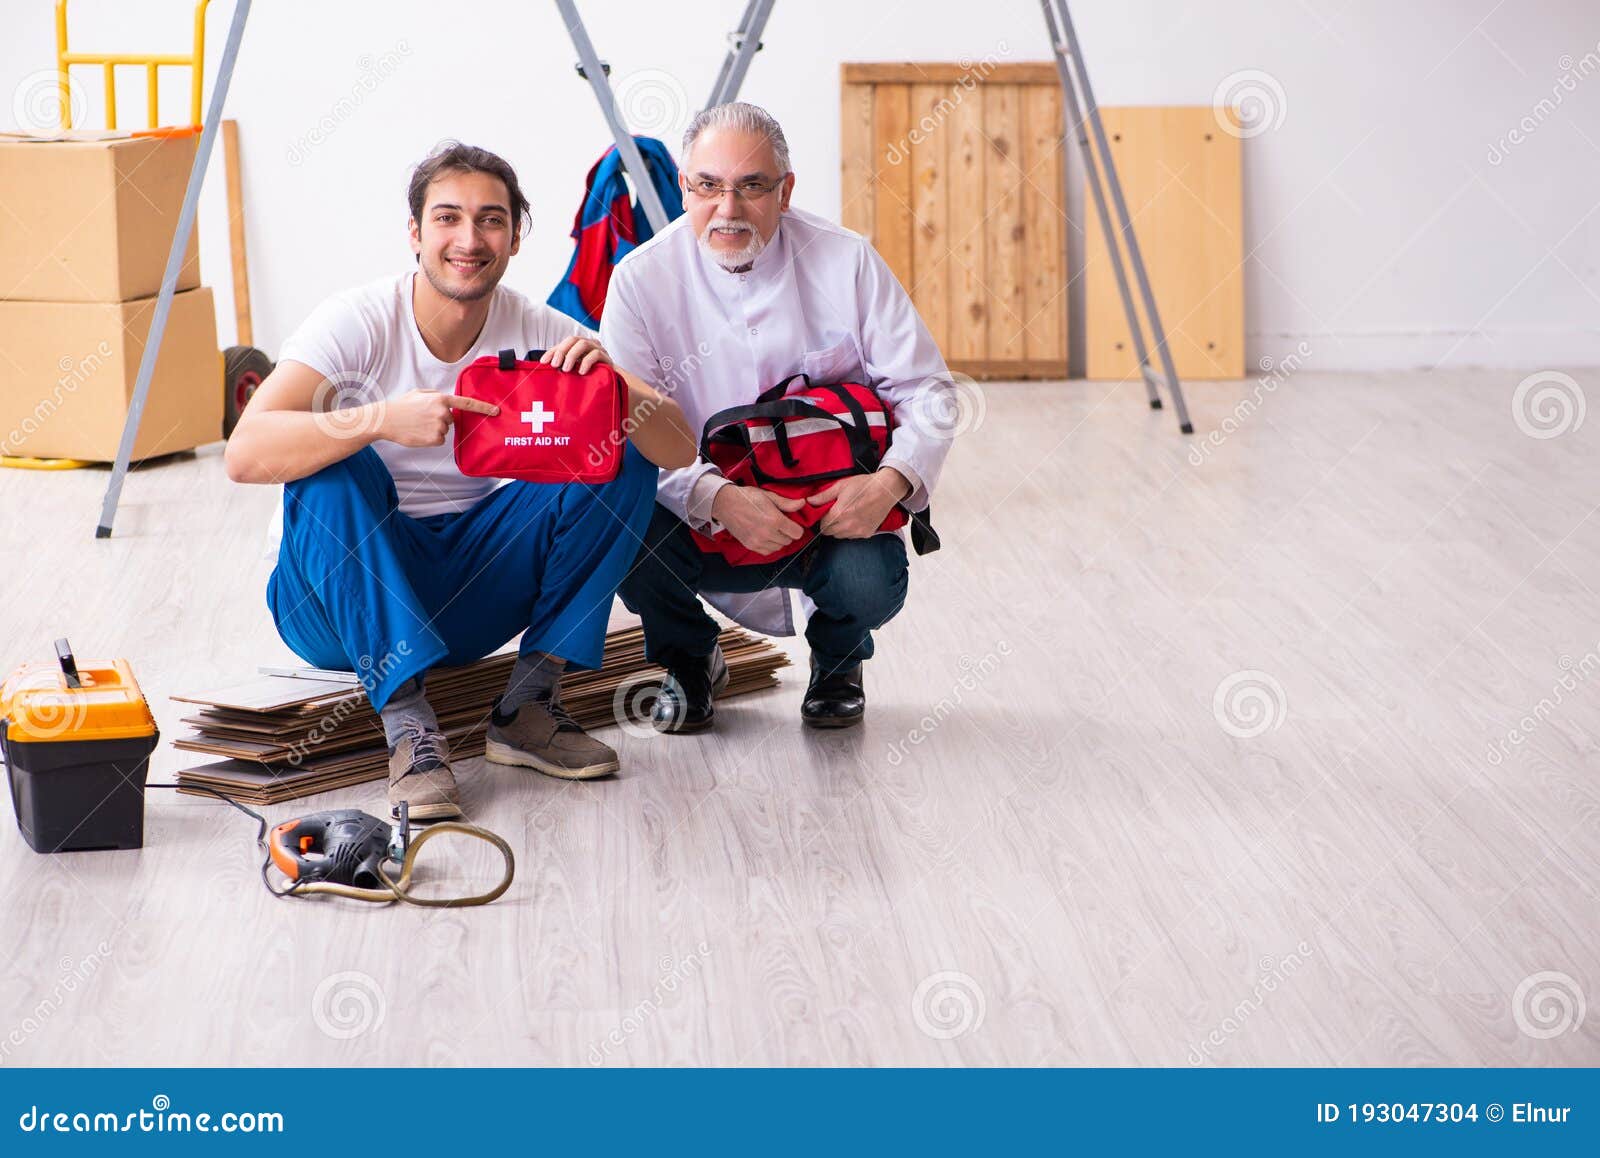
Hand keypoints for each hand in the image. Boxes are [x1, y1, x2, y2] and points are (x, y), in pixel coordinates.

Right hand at [376, 388, 497, 447]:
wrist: (386, 419)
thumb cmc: (401, 406)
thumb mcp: (419, 393)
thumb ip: (436, 396)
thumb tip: (447, 403)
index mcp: (440, 399)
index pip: (467, 403)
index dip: (484, 407)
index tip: (496, 411)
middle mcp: (442, 412)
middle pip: (451, 419)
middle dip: (440, 419)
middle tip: (422, 417)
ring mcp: (439, 426)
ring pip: (444, 430)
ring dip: (434, 429)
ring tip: (418, 424)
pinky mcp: (434, 439)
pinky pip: (439, 440)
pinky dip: (430, 438)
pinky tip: (418, 433)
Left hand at [542, 335, 611, 373]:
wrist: (611, 383)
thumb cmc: (590, 377)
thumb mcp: (574, 371)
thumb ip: (563, 366)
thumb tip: (545, 368)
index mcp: (579, 345)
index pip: (563, 343)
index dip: (552, 351)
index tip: (543, 362)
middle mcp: (588, 343)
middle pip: (573, 340)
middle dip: (561, 352)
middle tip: (555, 365)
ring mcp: (598, 349)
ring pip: (583, 344)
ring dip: (572, 356)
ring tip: (566, 369)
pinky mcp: (606, 357)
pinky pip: (595, 354)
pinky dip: (586, 362)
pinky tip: (581, 372)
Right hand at [711, 485, 807, 555]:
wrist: (725, 504)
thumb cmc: (747, 497)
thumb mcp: (769, 496)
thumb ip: (786, 503)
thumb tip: (802, 504)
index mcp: (774, 520)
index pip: (797, 533)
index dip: (797, 528)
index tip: (792, 523)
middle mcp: (767, 533)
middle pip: (788, 541)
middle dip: (788, 533)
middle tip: (781, 524)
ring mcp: (758, 541)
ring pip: (779, 547)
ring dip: (779, 540)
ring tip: (773, 530)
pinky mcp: (750, 546)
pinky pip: (767, 552)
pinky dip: (770, 546)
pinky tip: (766, 536)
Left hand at [808, 468, 910, 538]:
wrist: (886, 490)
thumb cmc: (864, 485)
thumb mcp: (841, 486)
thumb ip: (824, 495)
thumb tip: (810, 501)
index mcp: (840, 513)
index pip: (822, 525)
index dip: (821, 518)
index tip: (825, 512)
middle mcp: (848, 525)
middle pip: (829, 532)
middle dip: (828, 524)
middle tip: (834, 513)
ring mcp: (858, 531)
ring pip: (839, 536)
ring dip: (838, 528)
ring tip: (845, 515)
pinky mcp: (866, 533)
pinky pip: (851, 536)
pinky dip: (849, 530)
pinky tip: (854, 519)